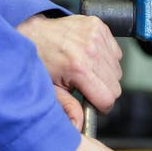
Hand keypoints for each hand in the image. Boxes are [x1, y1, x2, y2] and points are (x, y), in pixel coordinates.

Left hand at [16, 14, 121, 128]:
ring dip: (105, 72)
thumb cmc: (41, 59)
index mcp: (78, 68)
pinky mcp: (98, 25)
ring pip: (117, 68)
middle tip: (85, 84)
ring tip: (86, 68)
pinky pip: (115, 51)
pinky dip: (106, 56)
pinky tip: (90, 56)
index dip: (101, 105)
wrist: (34, 31)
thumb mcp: (50, 89)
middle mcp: (90, 49)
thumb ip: (67, 108)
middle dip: (103, 89)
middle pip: (115, 85)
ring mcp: (95, 35)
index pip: (108, 98)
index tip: (91, 101)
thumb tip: (79, 125)